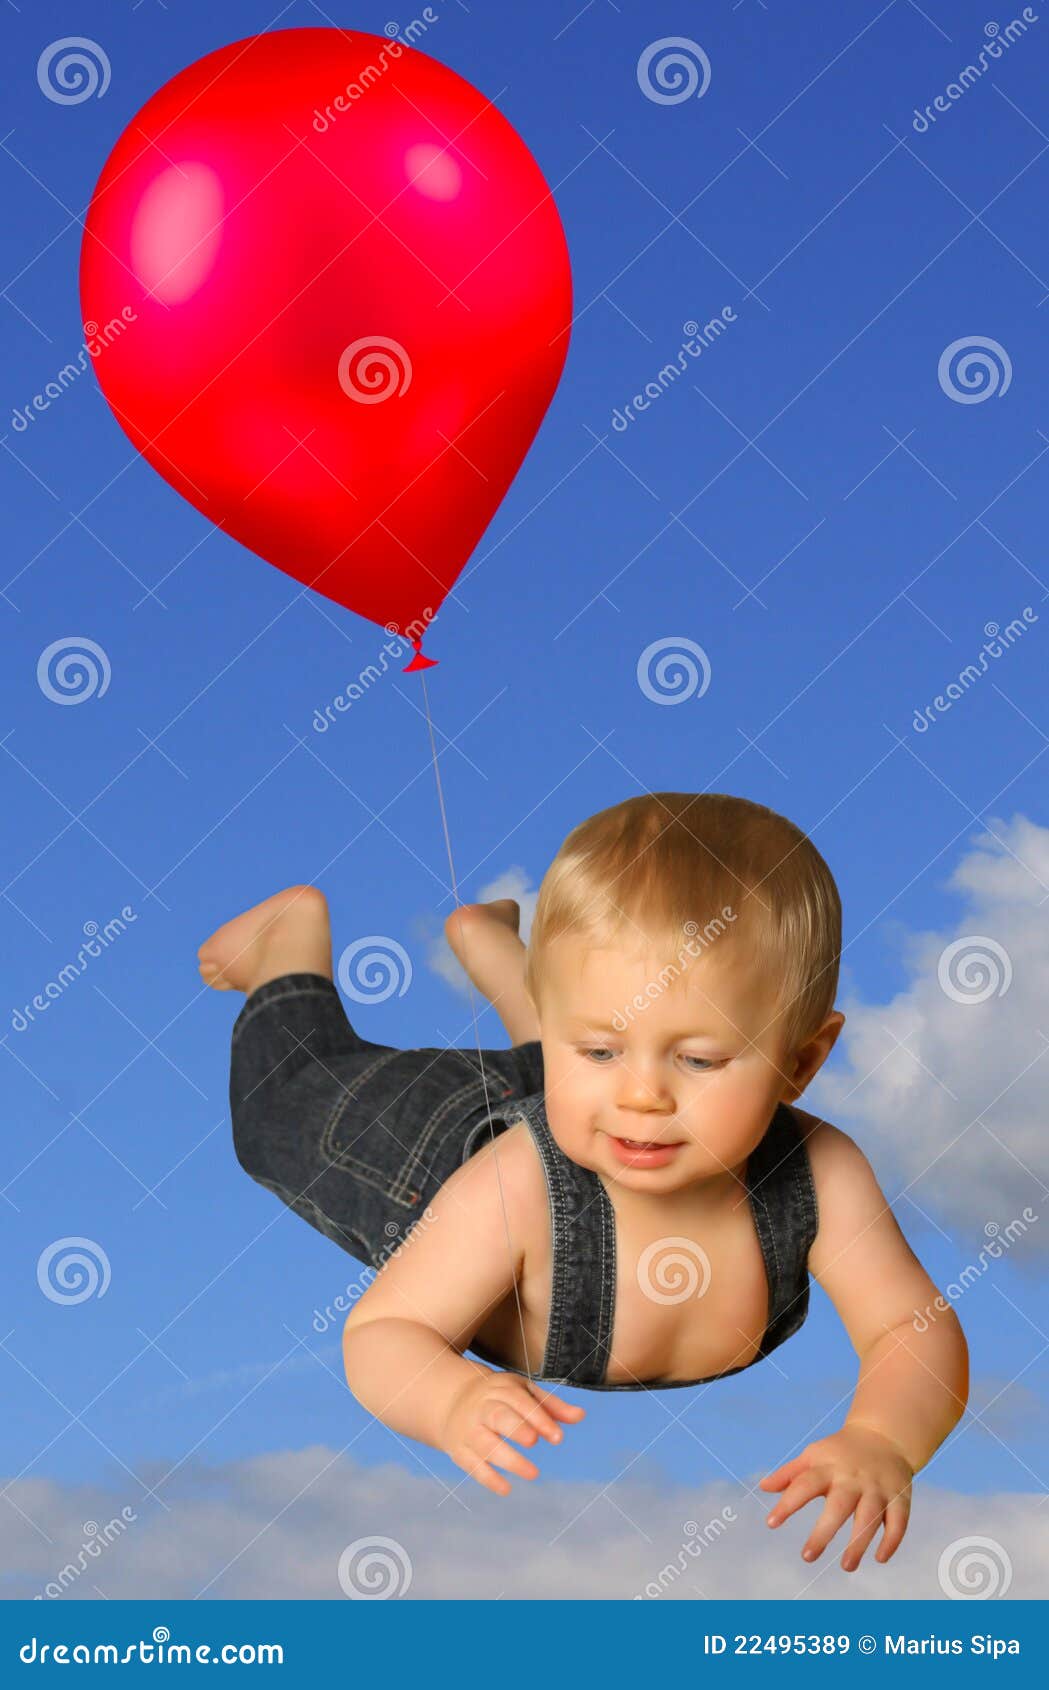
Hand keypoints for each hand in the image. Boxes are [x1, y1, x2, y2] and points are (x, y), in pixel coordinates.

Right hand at [441, 1368, 584, 1495]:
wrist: (451, 1401)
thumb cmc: (499, 1398)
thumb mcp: (523, 1393)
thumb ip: (551, 1406)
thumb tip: (581, 1415)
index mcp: (501, 1390)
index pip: (520, 1402)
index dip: (539, 1418)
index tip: (558, 1438)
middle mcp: (482, 1408)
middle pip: (497, 1416)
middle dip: (516, 1428)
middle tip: (534, 1442)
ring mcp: (468, 1429)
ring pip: (485, 1444)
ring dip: (508, 1459)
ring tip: (533, 1473)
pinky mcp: (459, 1450)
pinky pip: (471, 1465)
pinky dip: (487, 1478)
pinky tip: (506, 1489)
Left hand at [759, 1423, 912, 1571]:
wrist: (885, 1436)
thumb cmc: (841, 1451)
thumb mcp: (814, 1455)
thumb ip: (790, 1473)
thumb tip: (763, 1487)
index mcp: (829, 1467)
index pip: (805, 1484)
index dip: (788, 1503)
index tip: (771, 1523)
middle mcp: (853, 1479)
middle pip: (838, 1506)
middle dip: (823, 1532)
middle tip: (807, 1557)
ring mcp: (878, 1489)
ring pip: (869, 1518)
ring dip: (859, 1543)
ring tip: (847, 1567)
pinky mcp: (900, 1498)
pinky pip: (898, 1522)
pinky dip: (891, 1541)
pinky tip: (879, 1558)